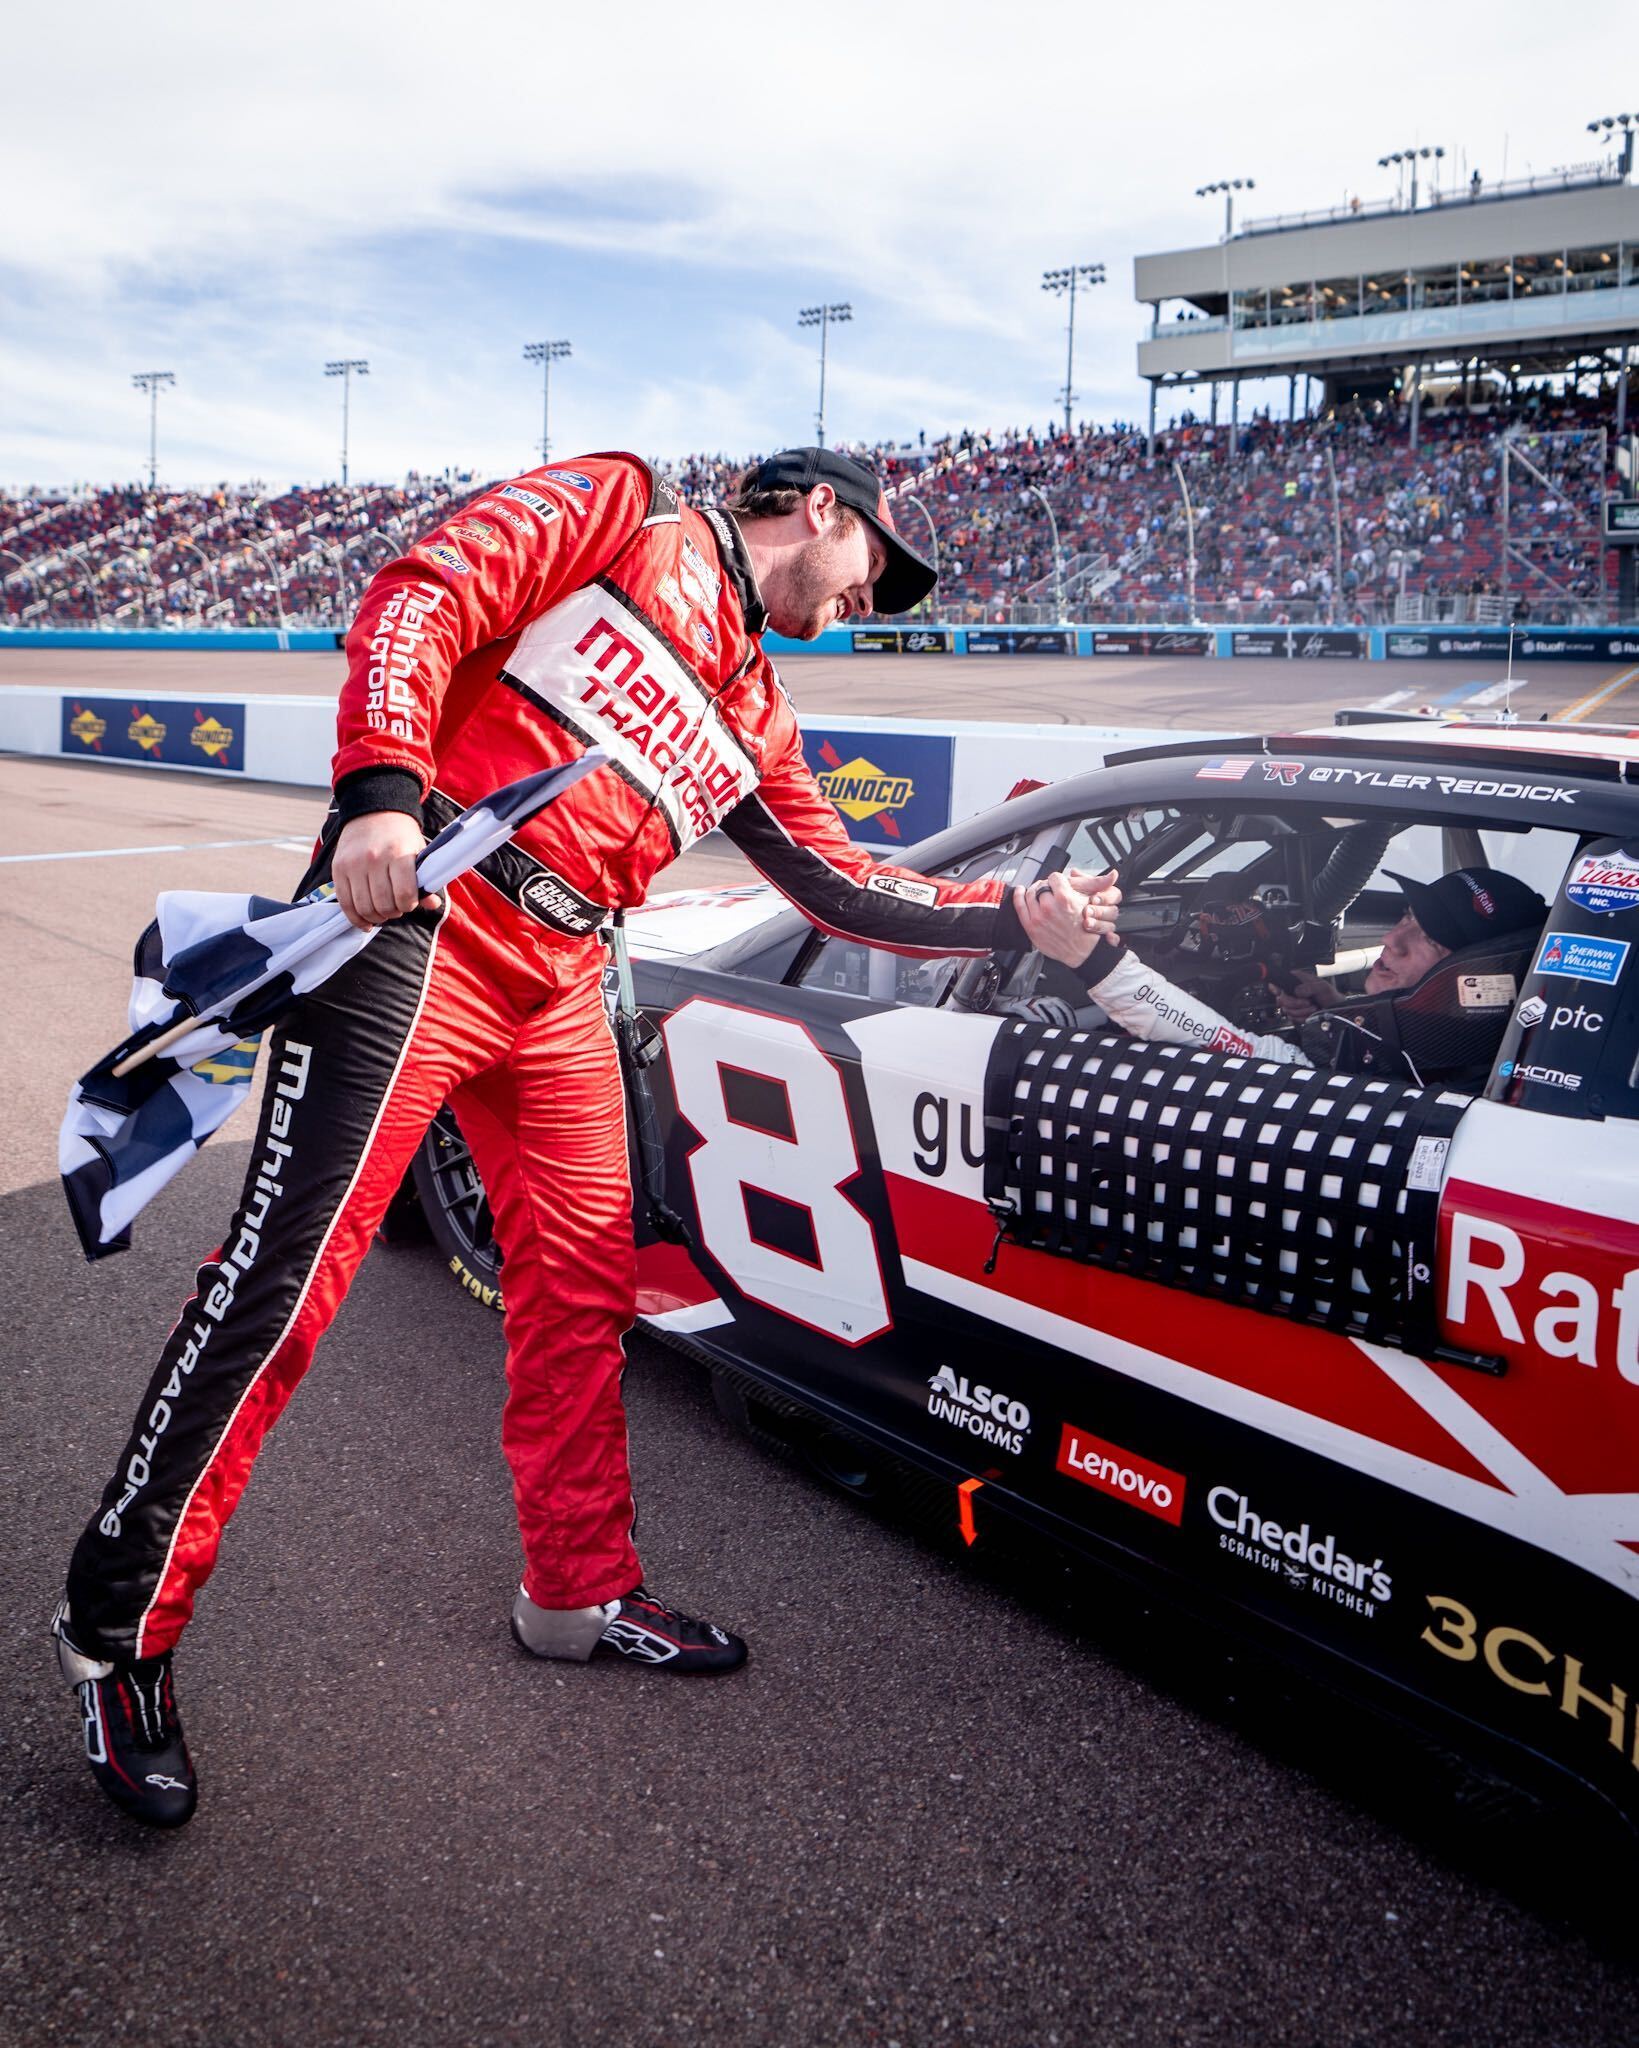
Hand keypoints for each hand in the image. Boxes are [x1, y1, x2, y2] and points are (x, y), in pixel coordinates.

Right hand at [332, 811, 442, 931]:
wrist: (373, 812)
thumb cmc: (399, 836)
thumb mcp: (418, 852)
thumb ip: (424, 879)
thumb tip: (432, 904)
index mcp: (398, 854)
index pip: (404, 895)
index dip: (409, 905)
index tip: (410, 902)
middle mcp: (373, 859)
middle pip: (383, 904)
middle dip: (393, 913)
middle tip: (397, 908)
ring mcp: (353, 865)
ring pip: (364, 907)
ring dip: (376, 917)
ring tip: (383, 912)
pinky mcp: (338, 870)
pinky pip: (345, 904)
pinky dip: (356, 918)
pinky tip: (366, 922)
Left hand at [1013, 867, 1120, 969]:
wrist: (1082, 953)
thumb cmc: (1087, 930)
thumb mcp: (1093, 904)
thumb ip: (1097, 885)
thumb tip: (1112, 874)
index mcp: (1065, 899)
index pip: (1055, 877)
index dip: (1058, 880)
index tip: (1059, 884)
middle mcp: (1050, 907)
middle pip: (1042, 885)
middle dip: (1047, 886)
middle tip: (1051, 891)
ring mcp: (1038, 917)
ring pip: (1030, 893)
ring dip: (1034, 890)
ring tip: (1039, 893)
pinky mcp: (1031, 926)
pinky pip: (1019, 905)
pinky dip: (1018, 896)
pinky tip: (1020, 891)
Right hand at [1272, 969, 1341, 1021]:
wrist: (1334, 1008)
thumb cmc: (1330, 995)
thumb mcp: (1321, 986)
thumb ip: (1309, 987)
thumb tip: (1297, 991)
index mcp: (1296, 980)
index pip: (1279, 982)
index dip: (1275, 988)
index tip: (1277, 991)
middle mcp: (1292, 991)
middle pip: (1281, 999)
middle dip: (1295, 1004)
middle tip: (1307, 1002)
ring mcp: (1293, 1004)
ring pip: (1287, 1010)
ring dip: (1302, 1011)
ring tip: (1312, 1007)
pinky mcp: (1295, 1014)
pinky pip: (1292, 1018)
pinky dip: (1302, 1017)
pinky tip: (1309, 1013)